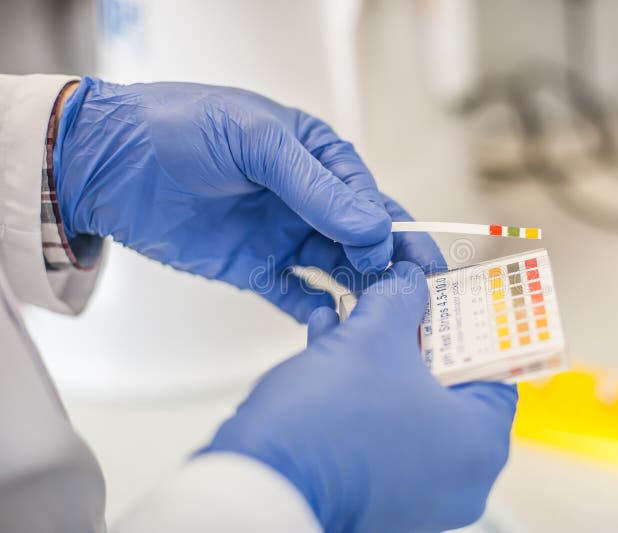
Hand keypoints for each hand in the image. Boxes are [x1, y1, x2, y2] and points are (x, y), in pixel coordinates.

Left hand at [54, 77, 444, 320]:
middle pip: (362, 234)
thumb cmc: (182, 130)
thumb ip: (314, 188)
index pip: (367, 194)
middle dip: (388, 261)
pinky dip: (317, 308)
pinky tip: (333, 320)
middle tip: (411, 290)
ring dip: (361, 287)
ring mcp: (283, 234)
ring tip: (381, 312)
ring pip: (337, 266)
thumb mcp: (255, 143)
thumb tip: (373, 227)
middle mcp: (307, 198)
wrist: (111, 163)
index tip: (392, 252)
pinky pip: (297, 293)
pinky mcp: (256, 268)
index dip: (386, 226)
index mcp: (316, 156)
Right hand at [201, 262, 517, 532]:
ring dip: (381, 359)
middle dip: (414, 337)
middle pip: (448, 385)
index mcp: (479, 442)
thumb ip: (401, 298)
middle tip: (401, 305)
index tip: (448, 301)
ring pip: (410, 408)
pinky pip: (385, 433)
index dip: (467, 324)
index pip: (494, 367)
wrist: (258, 483)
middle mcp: (461, 479)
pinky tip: (331, 351)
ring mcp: (421, 495)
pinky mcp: (381, 499)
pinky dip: (365, 395)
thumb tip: (410, 280)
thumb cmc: (322, 426)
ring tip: (353, 320)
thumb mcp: (370, 338)